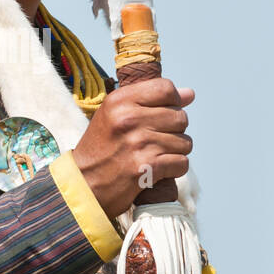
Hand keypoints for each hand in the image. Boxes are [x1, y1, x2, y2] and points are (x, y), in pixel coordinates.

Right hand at [73, 79, 194, 218]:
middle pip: (180, 117)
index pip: (166, 88)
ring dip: (175, 151)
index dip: (173, 101)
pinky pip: (182, 162)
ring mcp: (139, 143)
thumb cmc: (101, 149)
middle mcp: (129, 118)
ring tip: (154, 155)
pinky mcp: (148, 167)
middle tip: (155, 141)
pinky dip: (174, 169)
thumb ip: (150, 102)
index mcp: (119, 101)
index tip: (164, 113)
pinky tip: (158, 170)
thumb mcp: (115, 116)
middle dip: (174, 131)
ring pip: (185, 142)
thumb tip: (189, 94)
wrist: (84, 185)